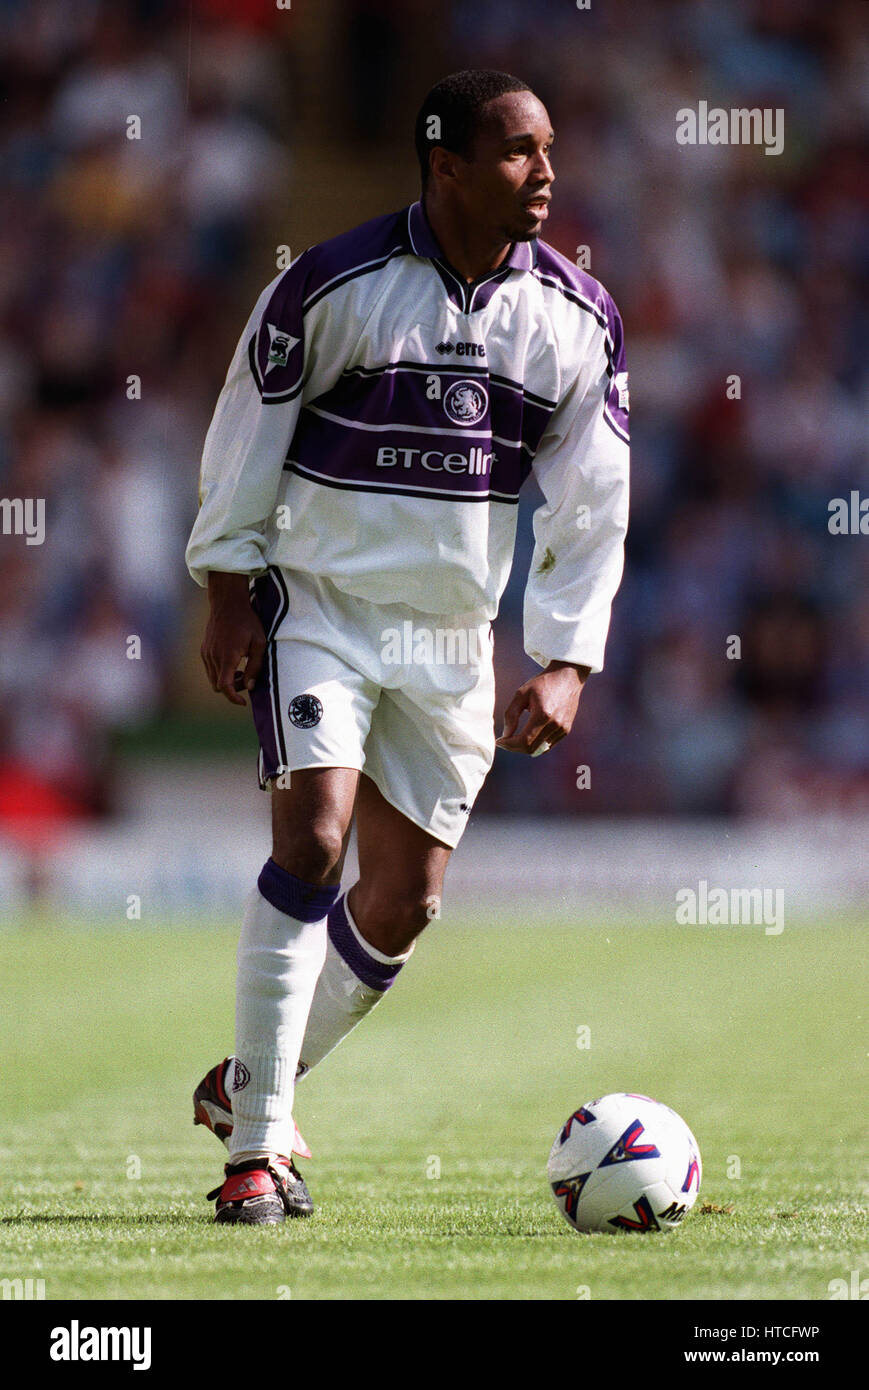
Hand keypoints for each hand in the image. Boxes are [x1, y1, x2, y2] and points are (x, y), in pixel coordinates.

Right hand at [201, 571, 265, 706]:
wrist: (228, 604)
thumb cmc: (247, 622)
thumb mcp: (259, 643)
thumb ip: (255, 666)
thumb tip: (249, 686)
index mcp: (227, 656)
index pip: (224, 686)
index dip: (233, 698)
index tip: (243, 702)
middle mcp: (213, 656)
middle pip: (218, 686)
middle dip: (232, 689)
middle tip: (246, 679)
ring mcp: (206, 653)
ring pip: (213, 678)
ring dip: (226, 680)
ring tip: (241, 671)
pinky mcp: (204, 650)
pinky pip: (210, 669)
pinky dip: (220, 672)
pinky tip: (232, 663)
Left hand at [496, 661, 588, 755]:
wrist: (567, 677)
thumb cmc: (542, 683)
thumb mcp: (521, 694)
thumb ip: (511, 715)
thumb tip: (506, 735)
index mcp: (543, 715)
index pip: (524, 741)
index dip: (509, 745)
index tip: (499, 741)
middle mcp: (555, 725)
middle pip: (531, 749)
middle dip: (515, 748)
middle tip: (505, 741)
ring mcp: (562, 729)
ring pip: (540, 749)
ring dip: (525, 747)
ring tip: (516, 737)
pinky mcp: (566, 730)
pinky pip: (548, 745)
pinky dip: (536, 744)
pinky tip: (529, 735)